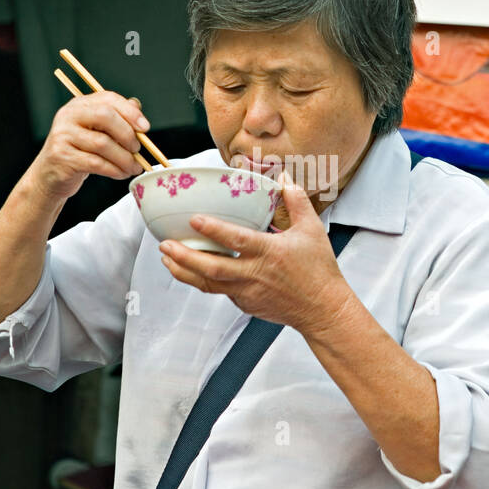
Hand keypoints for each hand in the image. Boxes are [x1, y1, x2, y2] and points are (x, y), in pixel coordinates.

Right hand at [29, 92, 148, 203]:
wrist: (50, 175)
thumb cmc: (78, 152)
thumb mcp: (95, 132)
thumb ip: (115, 117)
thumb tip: (137, 107)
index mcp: (79, 105)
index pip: (108, 99)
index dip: (130, 112)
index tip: (145, 128)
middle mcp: (68, 116)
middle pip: (105, 116)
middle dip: (127, 134)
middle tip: (137, 149)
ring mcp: (63, 135)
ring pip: (102, 143)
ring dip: (124, 158)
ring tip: (133, 167)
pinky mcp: (62, 156)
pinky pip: (95, 162)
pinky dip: (113, 170)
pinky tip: (121, 174)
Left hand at [157, 172, 353, 334]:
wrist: (323, 309)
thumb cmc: (319, 269)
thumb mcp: (312, 230)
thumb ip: (296, 201)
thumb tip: (283, 178)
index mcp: (270, 253)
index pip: (237, 241)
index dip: (213, 230)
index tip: (194, 219)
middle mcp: (255, 274)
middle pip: (212, 268)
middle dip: (185, 257)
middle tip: (165, 245)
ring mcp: (247, 293)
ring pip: (209, 284)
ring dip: (185, 272)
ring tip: (167, 258)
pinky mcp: (245, 304)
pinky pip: (219, 291)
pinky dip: (203, 281)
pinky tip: (190, 270)